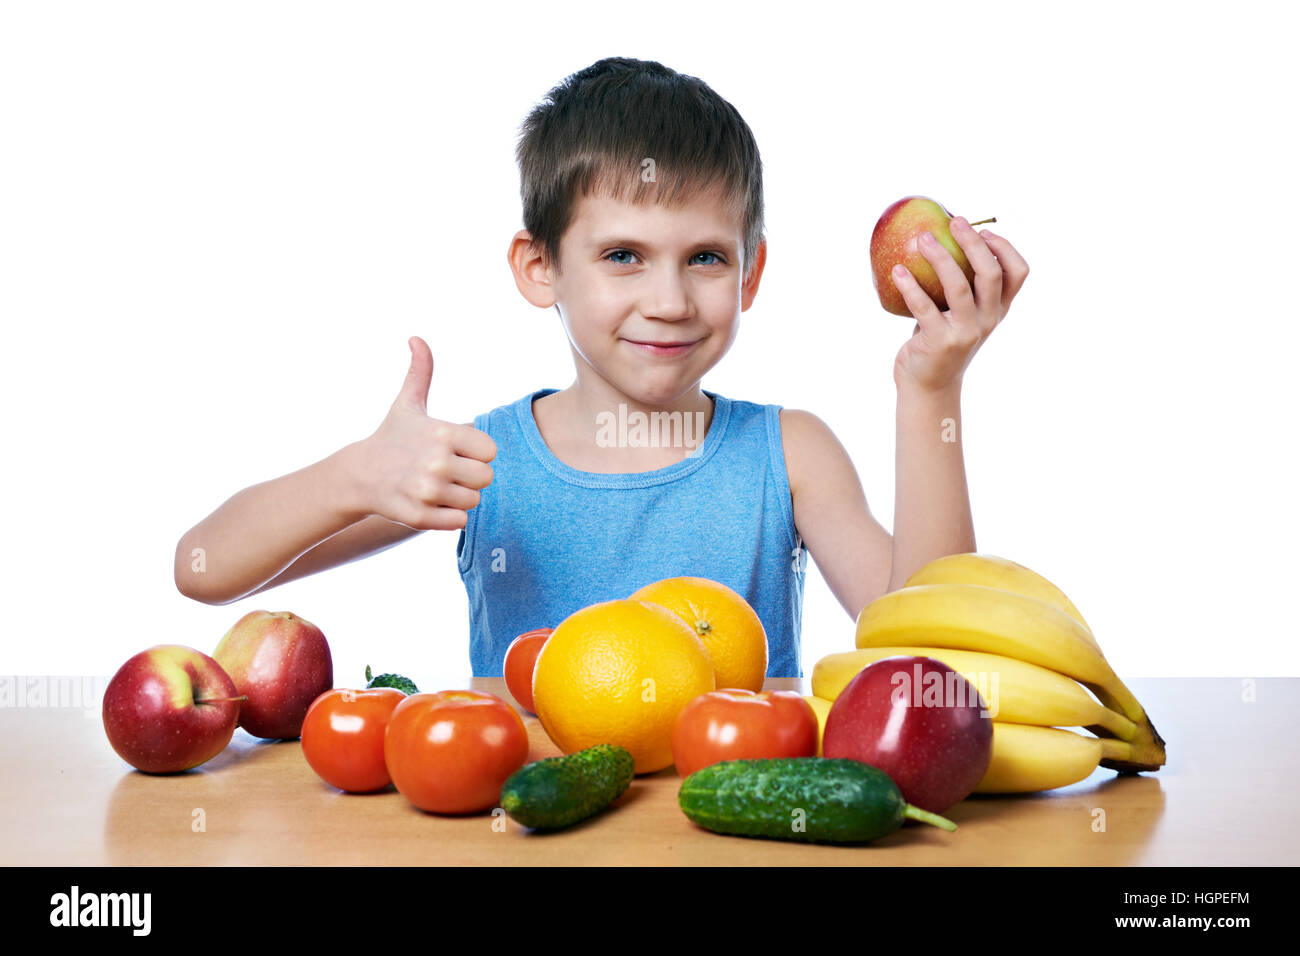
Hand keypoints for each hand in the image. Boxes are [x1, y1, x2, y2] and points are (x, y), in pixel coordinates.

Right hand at [356, 336, 495, 529]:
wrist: (358, 475)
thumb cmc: (392, 437)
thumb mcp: (407, 403)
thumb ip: (420, 371)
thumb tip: (416, 338)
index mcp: (444, 433)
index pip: (491, 451)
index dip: (477, 453)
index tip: (457, 451)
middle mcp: (437, 462)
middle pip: (486, 478)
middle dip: (470, 476)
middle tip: (447, 471)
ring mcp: (427, 491)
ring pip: (473, 501)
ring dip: (458, 497)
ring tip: (436, 487)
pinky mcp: (419, 517)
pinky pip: (459, 522)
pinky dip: (449, 516)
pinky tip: (430, 504)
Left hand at [891, 219, 1028, 393]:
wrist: (929, 386)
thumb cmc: (940, 340)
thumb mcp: (961, 314)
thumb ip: (962, 286)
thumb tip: (941, 236)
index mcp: (998, 310)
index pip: (1018, 273)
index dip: (1005, 248)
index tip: (983, 231)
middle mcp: (987, 320)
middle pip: (991, 273)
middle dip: (973, 243)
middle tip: (953, 221)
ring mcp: (965, 332)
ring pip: (959, 287)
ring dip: (940, 258)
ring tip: (922, 239)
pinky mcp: (939, 342)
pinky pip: (924, 307)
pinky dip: (910, 286)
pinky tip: (897, 270)